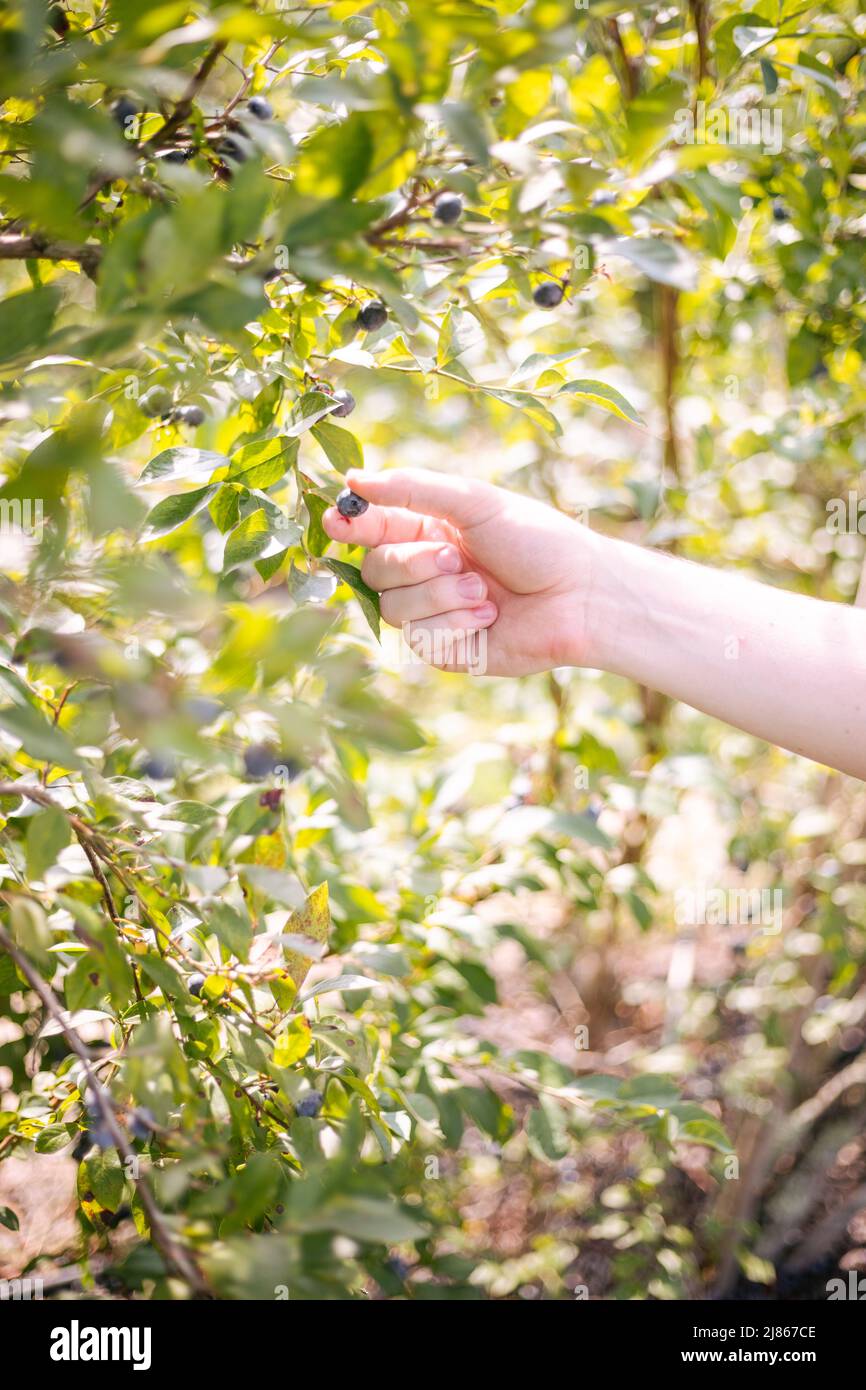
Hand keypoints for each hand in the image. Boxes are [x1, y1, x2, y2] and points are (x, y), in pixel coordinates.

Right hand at [322, 468, 602, 674]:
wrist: (580, 597)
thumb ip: (412, 489)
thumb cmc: (537, 541)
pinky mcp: (448, 650)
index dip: (351, 524)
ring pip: (393, 608)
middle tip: (456, 559)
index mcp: (431, 530)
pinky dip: (454, 626)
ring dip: (439, 597)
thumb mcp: (474, 502)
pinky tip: (488, 620)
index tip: (336, 521)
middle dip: (414, 564)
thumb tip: (354, 478)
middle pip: (376, 569)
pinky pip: (420, 640)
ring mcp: (435, 612)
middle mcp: (428, 571)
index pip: (374, 527)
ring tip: (484, 593)